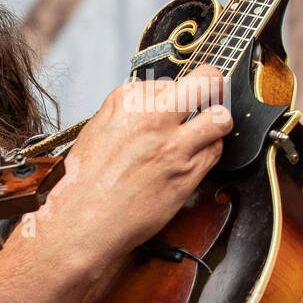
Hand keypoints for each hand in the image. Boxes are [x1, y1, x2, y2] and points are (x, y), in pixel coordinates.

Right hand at [37, 65, 230, 262]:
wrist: (82, 221)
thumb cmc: (82, 185)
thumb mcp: (94, 133)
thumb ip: (123, 114)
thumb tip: (145, 107)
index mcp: (125, 104)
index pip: (165, 82)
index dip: (170, 94)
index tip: (170, 101)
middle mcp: (153, 119)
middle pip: (205, 81)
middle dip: (211, 84)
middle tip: (209, 92)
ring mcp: (174, 145)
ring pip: (220, 117)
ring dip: (216, 120)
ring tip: (207, 127)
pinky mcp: (188, 172)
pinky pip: (215, 150)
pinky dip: (210, 150)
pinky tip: (195, 155)